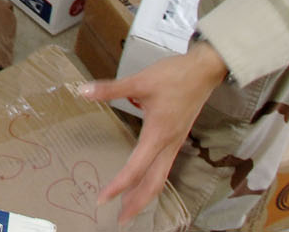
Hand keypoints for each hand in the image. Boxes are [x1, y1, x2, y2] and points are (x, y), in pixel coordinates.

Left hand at [81, 42, 227, 221]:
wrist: (204, 71)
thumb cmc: (175, 76)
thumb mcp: (140, 80)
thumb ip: (110, 89)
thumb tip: (84, 91)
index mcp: (158, 134)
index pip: (135, 168)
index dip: (119, 186)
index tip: (104, 199)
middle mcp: (169, 144)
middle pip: (154, 183)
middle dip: (138, 203)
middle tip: (122, 219)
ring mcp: (175, 143)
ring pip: (161, 177)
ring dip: (146, 194)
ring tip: (131, 206)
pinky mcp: (178, 138)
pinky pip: (165, 166)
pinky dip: (154, 179)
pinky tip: (145, 180)